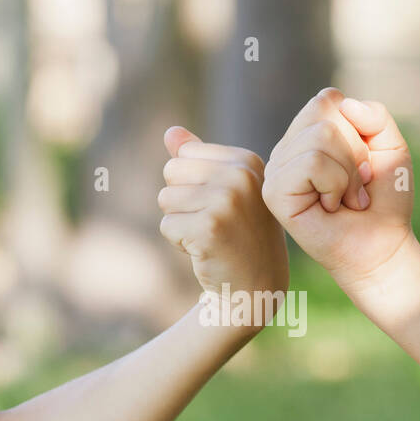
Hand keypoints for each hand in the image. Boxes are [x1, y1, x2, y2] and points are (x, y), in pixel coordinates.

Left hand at [158, 127, 289, 312]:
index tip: (221, 206)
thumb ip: (199, 158)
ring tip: (209, 236)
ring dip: (179, 222)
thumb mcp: (228, 191)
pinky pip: (166, 225)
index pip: (184, 154)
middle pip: (171, 171)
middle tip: (212, 223)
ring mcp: (227, 201)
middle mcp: (241, 176)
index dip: (192, 184)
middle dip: (181, 201)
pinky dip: (179, 243)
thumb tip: (170, 132)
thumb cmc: (238, 237)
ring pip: (165, 199)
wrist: (254, 288)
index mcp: (247, 160)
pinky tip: (205, 251)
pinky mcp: (209, 228)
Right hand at [261, 88, 414, 295]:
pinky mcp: (274, 193)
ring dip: (347, 174)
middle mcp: (287, 149)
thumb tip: (343, 103)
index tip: (364, 166)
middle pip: (324, 115)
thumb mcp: (390, 147)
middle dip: (355, 153)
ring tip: (346, 199)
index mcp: (307, 134)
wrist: (382, 247)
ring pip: (320, 137)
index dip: (358, 130)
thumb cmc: (383, 202)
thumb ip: (375, 115)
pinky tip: (330, 207)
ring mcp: (276, 170)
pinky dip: (335, 185)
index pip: (328, 100)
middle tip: (356, 186)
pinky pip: (311, 163)